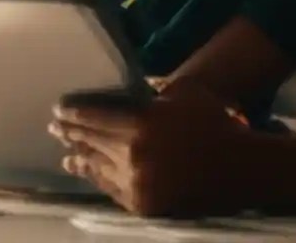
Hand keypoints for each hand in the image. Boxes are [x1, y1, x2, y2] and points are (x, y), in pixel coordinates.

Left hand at [51, 81, 252, 216]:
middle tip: (55, 128)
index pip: (94, 117)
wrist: (240, 167)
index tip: (58, 109)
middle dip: (71, 134)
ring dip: (80, 160)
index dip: (73, 113)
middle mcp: (133, 154)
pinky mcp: (144, 204)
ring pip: (98, 168)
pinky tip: (92, 175)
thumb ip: (154, 91)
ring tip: (67, 156)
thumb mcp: (184, 92)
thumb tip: (130, 93)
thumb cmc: (213, 121)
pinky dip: (99, 180)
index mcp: (141, 123)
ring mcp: (137, 183)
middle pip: (92, 142)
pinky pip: (113, 190)